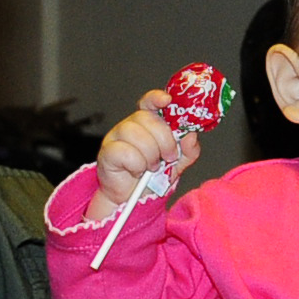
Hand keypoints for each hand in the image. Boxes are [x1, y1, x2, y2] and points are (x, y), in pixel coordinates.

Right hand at [92, 88, 197, 215]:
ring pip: (135, 133)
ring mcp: (116, 137)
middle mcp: (131, 125)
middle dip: (164, 140)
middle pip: (148, 118)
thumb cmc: (152, 178)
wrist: (132, 200)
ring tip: (152, 167)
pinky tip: (137, 171)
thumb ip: (188, 150)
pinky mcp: (107, 152)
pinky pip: (124, 151)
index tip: (168, 101)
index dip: (157, 98)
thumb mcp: (178, 164)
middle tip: (169, 157)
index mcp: (149, 124)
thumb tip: (191, 136)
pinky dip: (136, 165)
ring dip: (150, 154)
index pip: (150, 102)